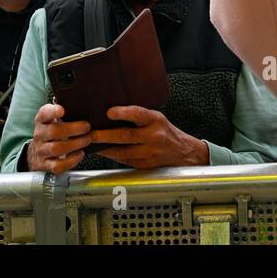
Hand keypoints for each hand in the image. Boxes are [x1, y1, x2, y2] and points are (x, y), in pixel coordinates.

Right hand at [26, 102, 92, 173]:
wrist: (37, 153)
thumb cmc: (52, 132)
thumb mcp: (53, 119)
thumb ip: (63, 109)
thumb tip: (80, 97)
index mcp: (41, 120)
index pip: (44, 113)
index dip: (52, 111)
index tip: (62, 110)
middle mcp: (39, 135)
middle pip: (54, 132)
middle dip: (73, 129)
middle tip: (87, 127)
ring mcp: (41, 151)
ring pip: (56, 148)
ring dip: (75, 144)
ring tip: (87, 139)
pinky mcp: (45, 165)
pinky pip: (57, 165)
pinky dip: (71, 160)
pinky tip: (80, 154)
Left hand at [89, 105, 208, 168]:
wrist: (185, 153)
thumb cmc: (166, 132)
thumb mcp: (156, 118)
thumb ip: (138, 117)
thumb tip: (111, 114)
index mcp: (156, 120)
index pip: (138, 114)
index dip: (123, 113)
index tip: (109, 112)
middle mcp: (154, 136)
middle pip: (126, 136)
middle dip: (106, 136)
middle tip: (91, 134)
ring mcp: (150, 153)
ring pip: (123, 152)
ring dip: (105, 149)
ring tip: (92, 145)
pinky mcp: (146, 165)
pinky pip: (125, 160)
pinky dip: (114, 156)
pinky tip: (105, 152)